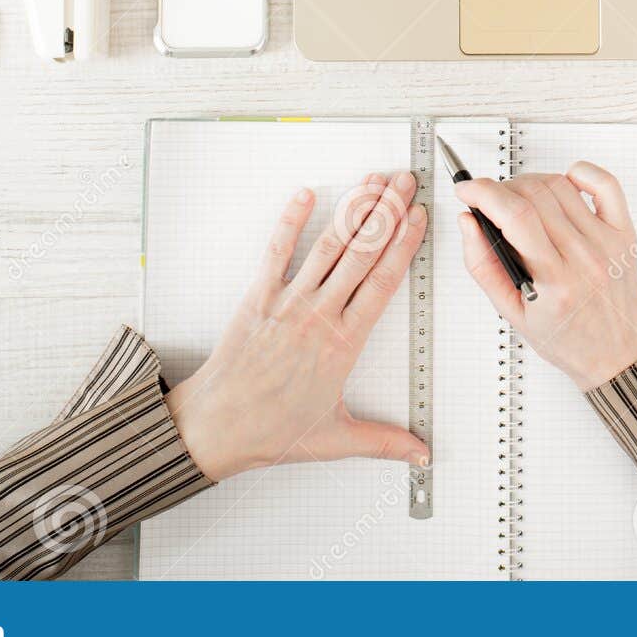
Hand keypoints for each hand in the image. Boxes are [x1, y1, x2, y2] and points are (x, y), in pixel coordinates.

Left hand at [165, 171, 429, 481]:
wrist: (217, 427)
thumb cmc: (271, 431)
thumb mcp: (336, 438)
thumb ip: (384, 441)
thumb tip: (420, 453)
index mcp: (344, 343)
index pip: (384, 282)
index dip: (404, 245)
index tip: (419, 218)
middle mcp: (319, 315)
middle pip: (363, 253)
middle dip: (387, 213)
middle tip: (405, 183)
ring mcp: (289, 302)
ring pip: (329, 247)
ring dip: (353, 210)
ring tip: (372, 183)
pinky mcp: (258, 298)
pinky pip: (277, 252)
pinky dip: (291, 221)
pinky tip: (305, 195)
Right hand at [456, 163, 636, 390]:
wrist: (617, 354)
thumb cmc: (569, 339)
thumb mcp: (513, 314)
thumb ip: (484, 266)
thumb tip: (469, 222)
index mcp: (555, 281)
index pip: (514, 216)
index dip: (482, 193)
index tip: (467, 190)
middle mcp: (584, 257)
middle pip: (534, 195)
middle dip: (501, 189)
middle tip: (491, 202)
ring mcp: (607, 242)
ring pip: (561, 185)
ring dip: (530, 182)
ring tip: (522, 200)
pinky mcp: (624, 233)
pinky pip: (606, 184)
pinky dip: (581, 172)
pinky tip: (565, 182)